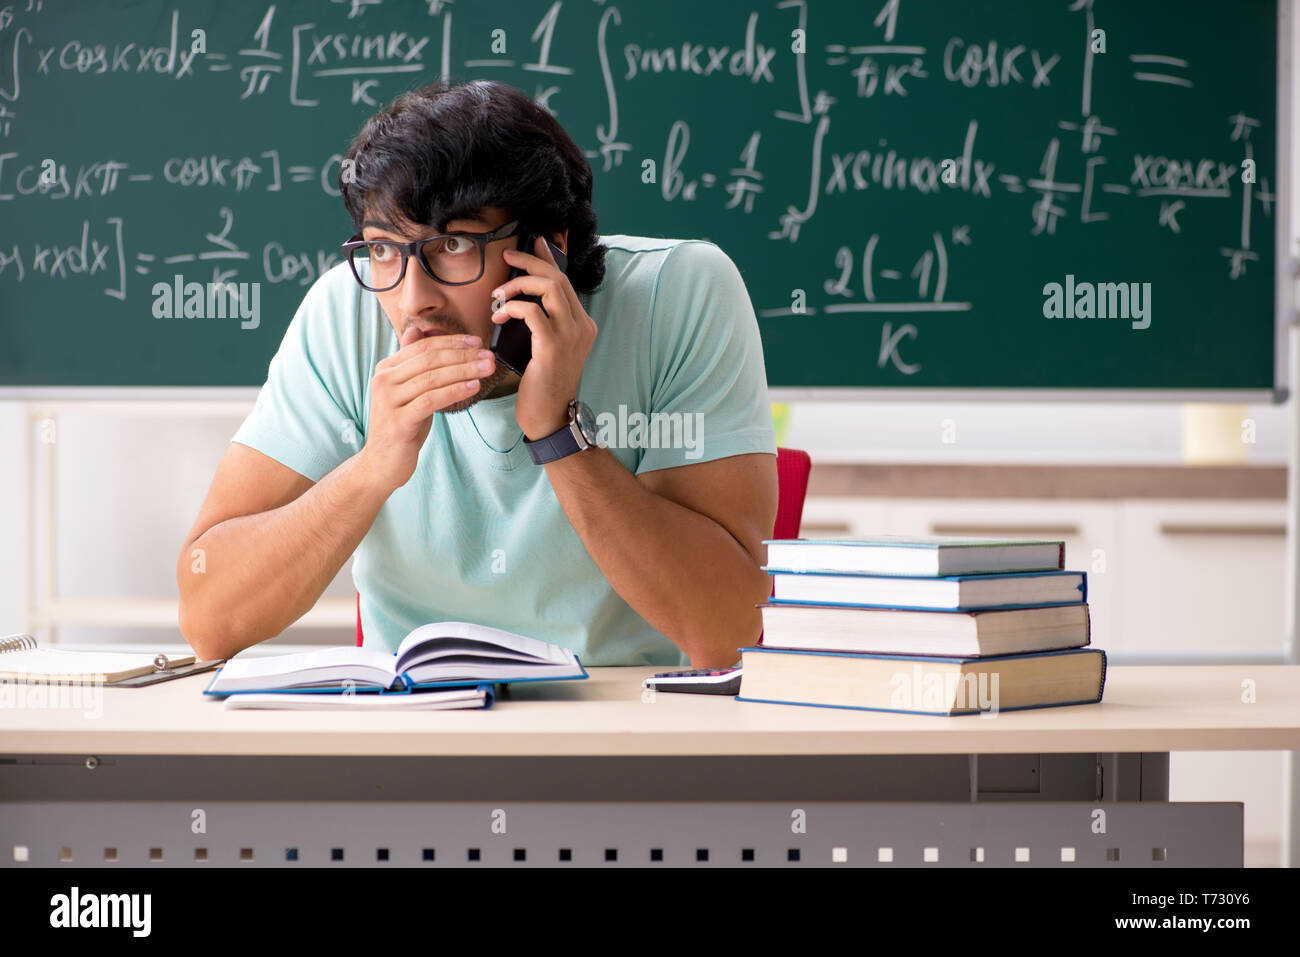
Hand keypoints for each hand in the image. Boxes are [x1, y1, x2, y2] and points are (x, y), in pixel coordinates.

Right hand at [360, 329, 493, 490]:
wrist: (381, 463)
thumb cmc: (401, 426)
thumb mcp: (407, 391)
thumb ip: (412, 363)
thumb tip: (417, 330)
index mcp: (385, 369)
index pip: (423, 347)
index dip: (451, 342)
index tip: (477, 342)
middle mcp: (383, 380)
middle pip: (429, 359)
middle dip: (463, 355)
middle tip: (489, 355)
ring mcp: (388, 400)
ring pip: (432, 378)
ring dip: (464, 371)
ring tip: (487, 368)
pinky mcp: (398, 421)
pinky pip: (431, 400)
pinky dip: (454, 391)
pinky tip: (473, 387)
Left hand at [489, 236, 596, 438]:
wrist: (549, 416)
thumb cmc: (542, 383)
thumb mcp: (546, 347)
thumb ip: (542, 322)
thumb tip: (523, 297)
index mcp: (583, 324)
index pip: (565, 281)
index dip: (548, 259)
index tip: (533, 243)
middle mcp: (581, 326)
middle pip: (557, 278)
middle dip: (529, 263)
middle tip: (508, 258)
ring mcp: (570, 336)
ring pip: (547, 288)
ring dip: (518, 285)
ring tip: (499, 295)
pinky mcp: (553, 347)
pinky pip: (532, 312)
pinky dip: (513, 307)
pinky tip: (500, 316)